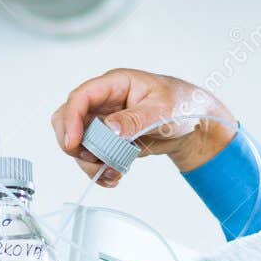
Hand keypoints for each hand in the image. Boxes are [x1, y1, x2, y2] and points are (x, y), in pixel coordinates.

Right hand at [49, 68, 236, 186]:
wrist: (192, 124)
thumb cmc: (181, 104)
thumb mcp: (161, 109)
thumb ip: (134, 119)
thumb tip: (109, 128)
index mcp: (114, 84)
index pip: (81, 97)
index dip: (72, 119)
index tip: (74, 143)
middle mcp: (104, 103)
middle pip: (68, 120)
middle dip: (74, 144)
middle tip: (93, 160)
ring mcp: (103, 123)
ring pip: (78, 143)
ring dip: (89, 163)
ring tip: (113, 173)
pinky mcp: (108, 142)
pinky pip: (92, 158)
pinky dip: (99, 170)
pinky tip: (114, 176)